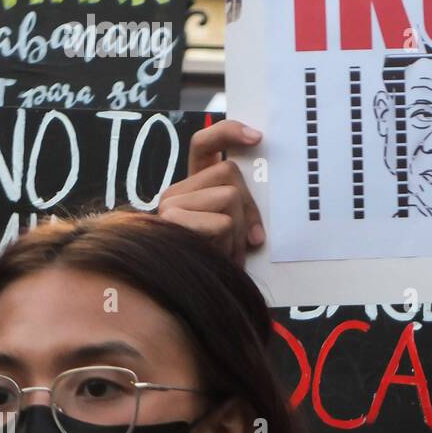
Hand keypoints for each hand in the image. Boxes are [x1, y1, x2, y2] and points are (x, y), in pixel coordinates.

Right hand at [159, 119, 264, 263]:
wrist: (199, 300)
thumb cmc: (222, 265)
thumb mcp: (239, 229)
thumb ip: (245, 205)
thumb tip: (261, 193)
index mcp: (194, 185)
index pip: (205, 143)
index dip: (229, 131)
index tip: (257, 138)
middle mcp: (177, 191)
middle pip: (230, 173)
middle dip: (248, 207)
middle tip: (245, 239)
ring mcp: (170, 205)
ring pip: (229, 196)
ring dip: (239, 229)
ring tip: (229, 252)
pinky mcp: (170, 221)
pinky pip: (221, 220)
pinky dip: (229, 242)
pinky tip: (219, 257)